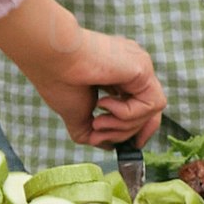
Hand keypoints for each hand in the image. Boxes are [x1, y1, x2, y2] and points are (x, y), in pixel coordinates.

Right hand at [36, 23, 168, 146]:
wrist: (51, 57)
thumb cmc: (59, 79)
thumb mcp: (76, 113)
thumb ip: (92, 131)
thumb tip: (107, 146)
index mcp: (119, 75)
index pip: (142, 104)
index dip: (140, 128)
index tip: (132, 146)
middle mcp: (132, 70)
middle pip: (149, 111)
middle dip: (126, 132)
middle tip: (98, 134)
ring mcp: (139, 67)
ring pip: (151, 111)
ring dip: (124, 126)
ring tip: (97, 122)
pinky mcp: (143, 68)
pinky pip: (151, 104)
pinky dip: (128, 114)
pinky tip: (104, 104)